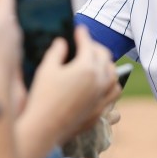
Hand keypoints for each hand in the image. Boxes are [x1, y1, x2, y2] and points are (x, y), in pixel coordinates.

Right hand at [24, 26, 120, 143]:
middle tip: (84, 44)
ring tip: (96, 62)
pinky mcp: (100, 109)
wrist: (44, 128)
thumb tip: (62, 42)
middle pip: (104, 56)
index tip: (78, 30)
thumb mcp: (46, 69)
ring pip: (113, 74)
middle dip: (95, 47)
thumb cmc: (43, 97)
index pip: (88, 45)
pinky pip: (114, 93)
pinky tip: (103, 83)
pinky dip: (111, 84)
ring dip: (106, 64)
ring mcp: (102, 97)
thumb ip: (56, 51)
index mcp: (86, 68)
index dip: (82, 35)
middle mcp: (99, 81)